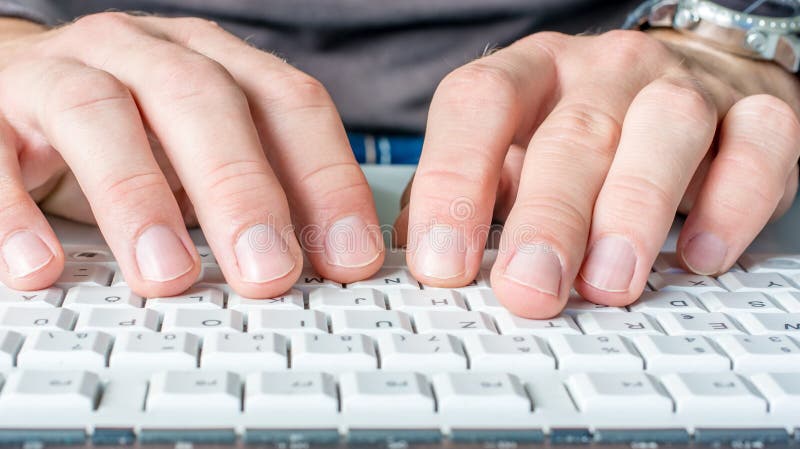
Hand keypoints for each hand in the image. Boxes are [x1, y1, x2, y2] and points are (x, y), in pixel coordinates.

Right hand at [0, 14, 383, 296]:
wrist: (17, 86)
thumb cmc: (133, 132)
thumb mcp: (204, 155)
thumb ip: (261, 194)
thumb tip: (326, 267)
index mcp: (213, 61)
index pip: (289, 104)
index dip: (328, 179)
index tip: (350, 258)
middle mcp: (144, 53)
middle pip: (203, 101)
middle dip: (242, 190)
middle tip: (269, 274)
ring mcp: (62, 72)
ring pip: (100, 114)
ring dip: (137, 199)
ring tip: (166, 277)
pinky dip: (13, 214)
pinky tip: (41, 268)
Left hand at [398, 29, 799, 317]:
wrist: (684, 82)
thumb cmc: (583, 132)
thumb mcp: (512, 151)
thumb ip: (469, 193)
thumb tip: (416, 252)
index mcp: (528, 76)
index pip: (477, 106)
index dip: (453, 181)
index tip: (442, 262)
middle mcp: (602, 72)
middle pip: (572, 134)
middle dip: (547, 219)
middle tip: (527, 290)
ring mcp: (682, 87)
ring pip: (665, 130)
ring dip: (635, 212)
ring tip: (609, 284)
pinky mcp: (754, 113)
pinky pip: (757, 148)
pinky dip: (732, 204)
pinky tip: (701, 256)